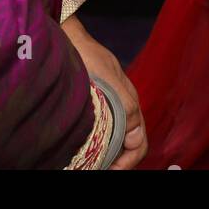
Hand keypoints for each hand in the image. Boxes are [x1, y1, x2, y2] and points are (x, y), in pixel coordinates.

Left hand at [62, 17, 146, 168]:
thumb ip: (126, 107)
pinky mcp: (99, 101)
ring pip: (117, 137)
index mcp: (130, 103)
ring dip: (108, 153)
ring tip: (90, 162)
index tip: (109, 170)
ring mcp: (111, 103)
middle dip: (118, 161)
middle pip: (129, 144)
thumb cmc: (86, 56)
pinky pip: (106, 128)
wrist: (68, 37)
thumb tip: (135, 137)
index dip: (127, 162)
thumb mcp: (108, 82)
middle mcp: (124, 106)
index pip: (139, 143)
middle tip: (97, 169)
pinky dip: (100, 143)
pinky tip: (85, 146)